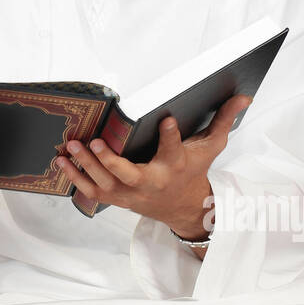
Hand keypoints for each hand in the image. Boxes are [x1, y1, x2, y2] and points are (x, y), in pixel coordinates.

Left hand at [54, 93, 252, 236]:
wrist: (182, 208)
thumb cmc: (193, 171)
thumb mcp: (210, 147)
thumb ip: (224, 119)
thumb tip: (244, 96)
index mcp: (174, 167)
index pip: (174, 151)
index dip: (171, 136)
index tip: (166, 119)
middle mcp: (150, 182)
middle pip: (129, 175)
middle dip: (110, 160)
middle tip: (95, 140)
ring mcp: (129, 193)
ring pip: (105, 183)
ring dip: (86, 165)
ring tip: (70, 146)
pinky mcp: (115, 197)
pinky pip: (91, 190)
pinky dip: (74, 177)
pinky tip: (59, 161)